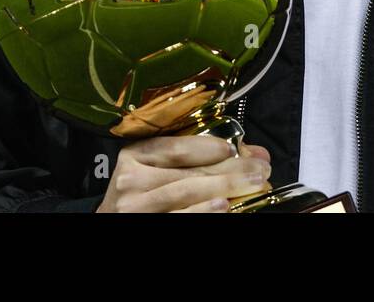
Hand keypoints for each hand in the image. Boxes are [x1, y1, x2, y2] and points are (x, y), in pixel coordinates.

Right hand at [94, 135, 272, 211]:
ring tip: (250, 186)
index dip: (208, 147)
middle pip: (186, 173)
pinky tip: (224, 208)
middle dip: (229, 170)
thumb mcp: (158, 168)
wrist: (113, 219)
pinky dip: (204, 212)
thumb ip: (199, 157)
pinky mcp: (144, 225)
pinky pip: (179, 218)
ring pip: (184, 195)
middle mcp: (130, 181)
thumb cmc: (141, 192)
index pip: (175, 148)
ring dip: (223, 190)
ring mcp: (136, 208)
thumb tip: (254, 153)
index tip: (234, 147)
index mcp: (134, 155)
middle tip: (260, 170)